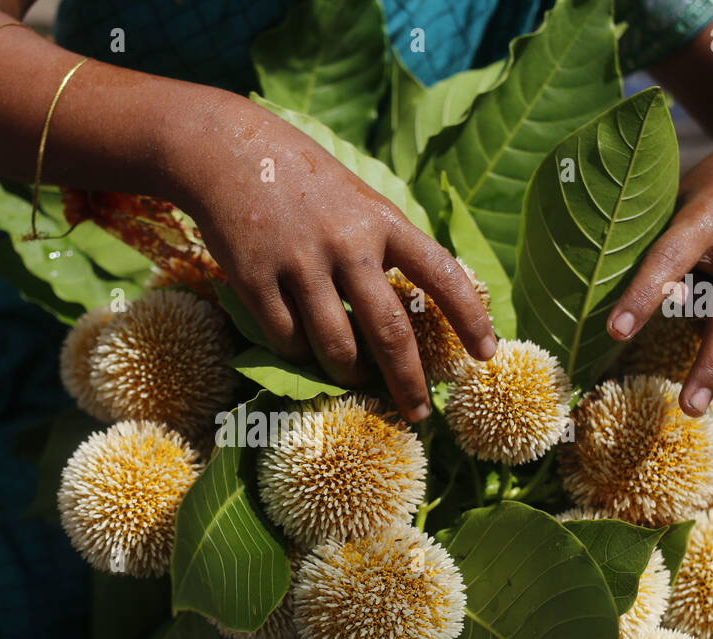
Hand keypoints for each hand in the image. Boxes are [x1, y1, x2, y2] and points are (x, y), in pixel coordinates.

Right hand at [167, 93, 495, 420]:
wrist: (226, 151)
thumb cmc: (302, 179)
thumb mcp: (357, 198)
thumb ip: (383, 245)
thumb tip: (405, 311)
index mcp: (382, 220)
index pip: (441, 274)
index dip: (470, 318)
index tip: (486, 354)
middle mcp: (347, 243)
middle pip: (388, 331)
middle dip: (408, 383)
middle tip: (418, 413)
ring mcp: (299, 262)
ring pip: (335, 346)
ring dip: (348, 375)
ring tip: (353, 381)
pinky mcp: (255, 278)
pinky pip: (286, 338)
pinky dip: (297, 353)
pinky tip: (300, 348)